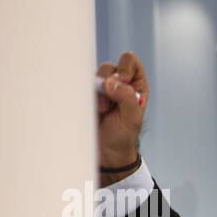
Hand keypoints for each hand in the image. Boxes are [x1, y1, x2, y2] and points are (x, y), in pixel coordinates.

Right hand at [96, 51, 147, 170]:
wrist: (105, 153)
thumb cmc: (123, 137)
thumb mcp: (132, 119)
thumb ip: (127, 97)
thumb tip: (112, 81)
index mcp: (135, 86)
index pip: (130, 62)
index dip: (125, 68)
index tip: (123, 82)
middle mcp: (119, 84)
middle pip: (110, 67)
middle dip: (109, 82)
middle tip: (110, 102)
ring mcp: (101, 89)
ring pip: (94, 76)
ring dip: (97, 91)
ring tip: (102, 110)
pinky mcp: (86, 96)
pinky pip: (81, 86)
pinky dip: (85, 94)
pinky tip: (92, 108)